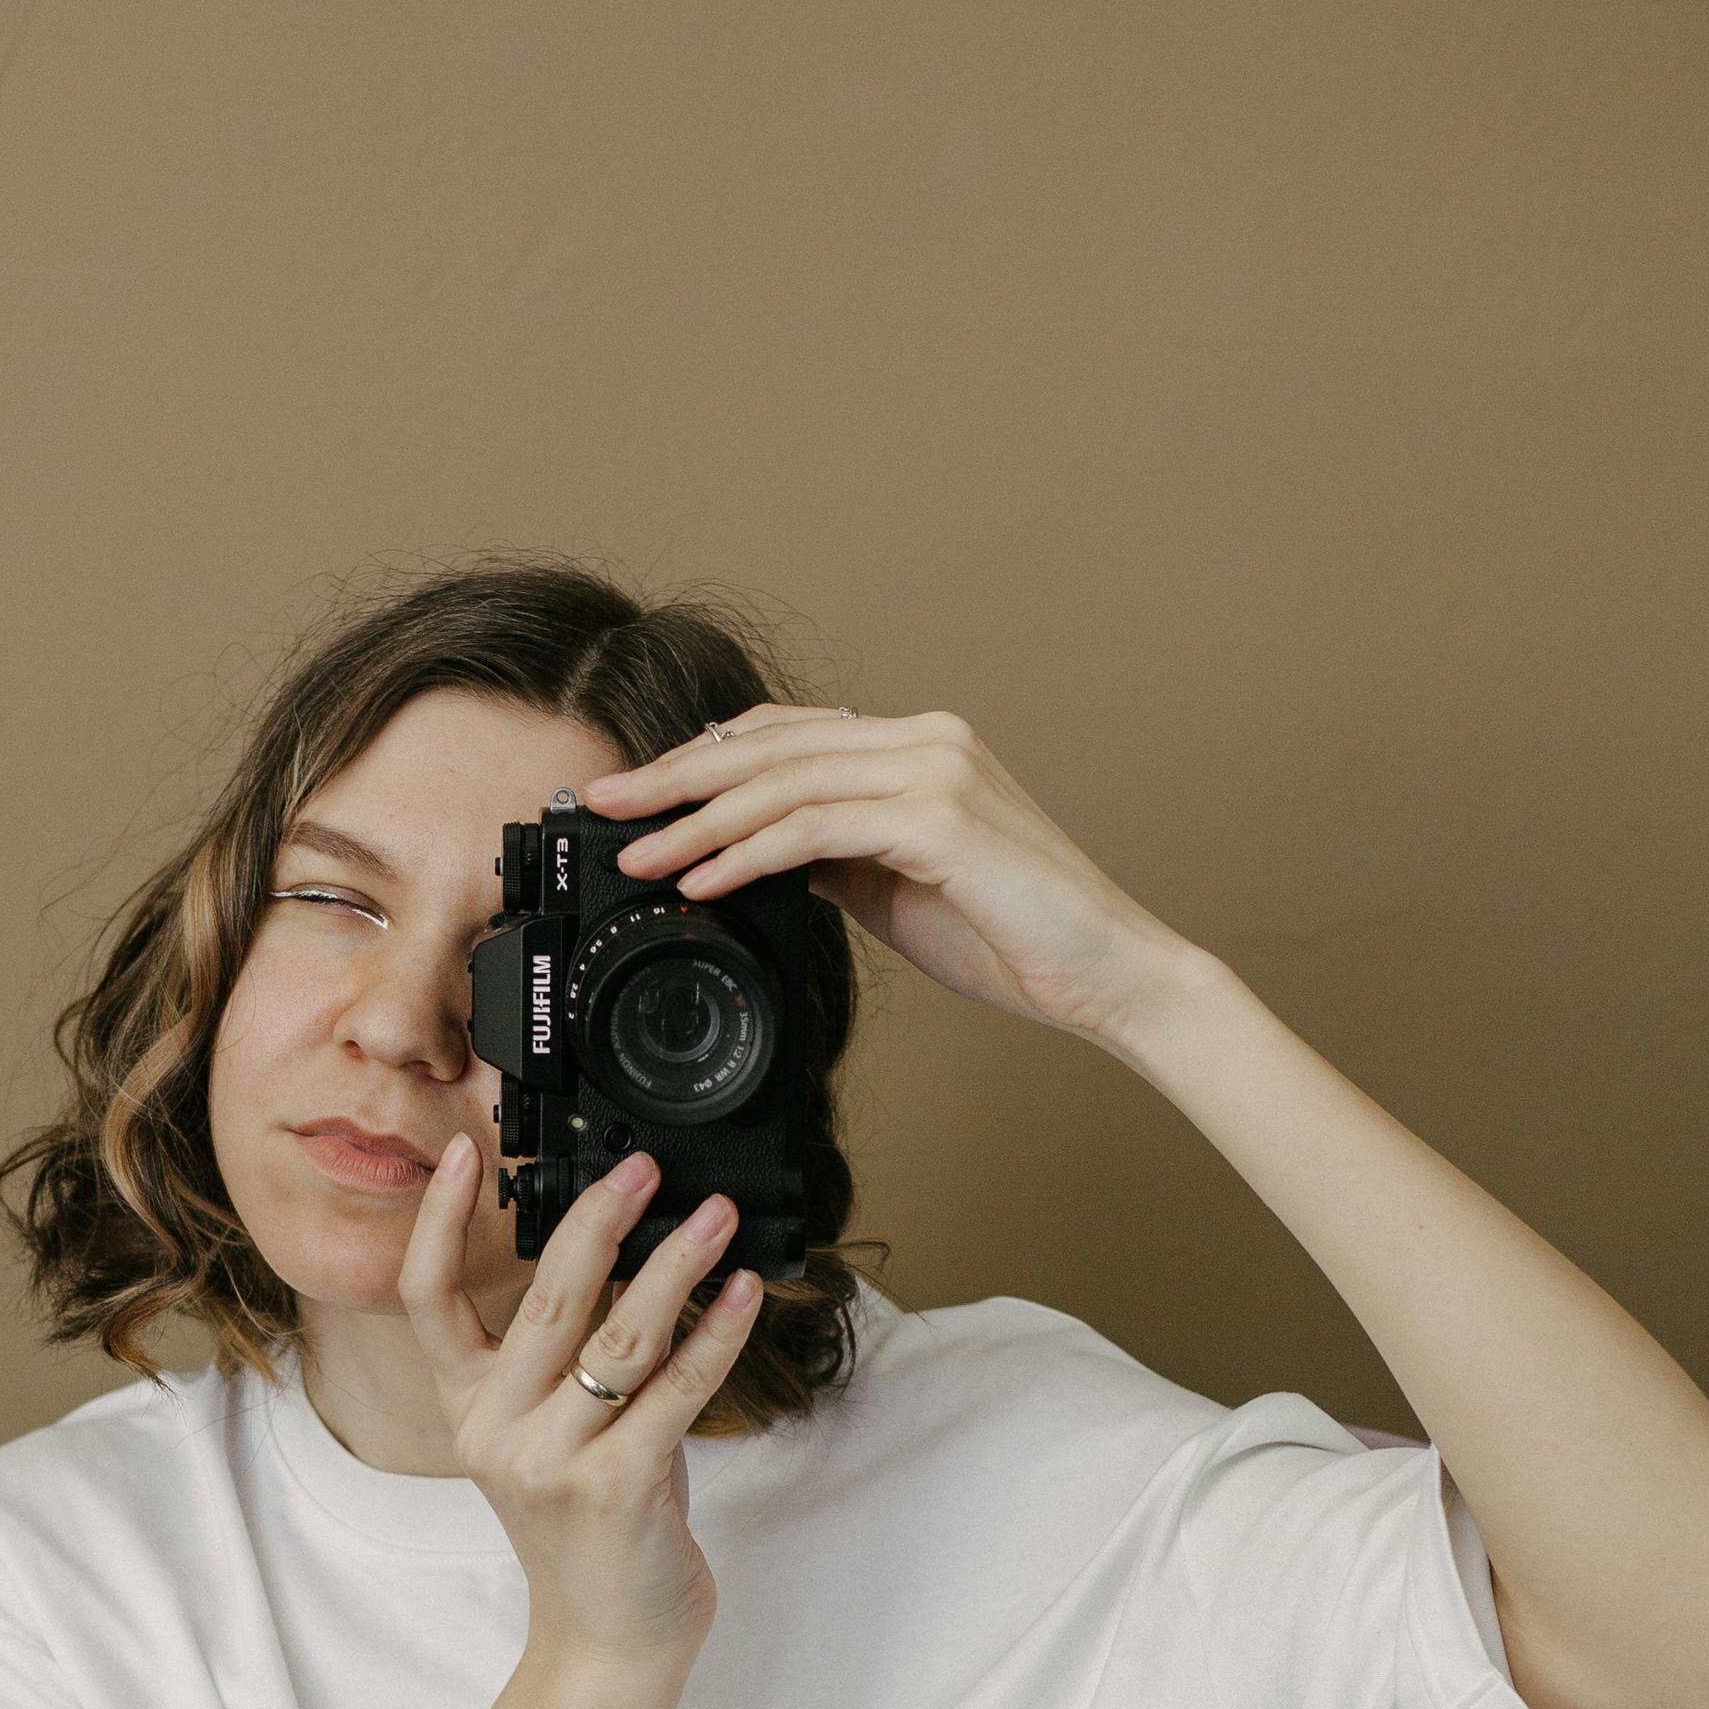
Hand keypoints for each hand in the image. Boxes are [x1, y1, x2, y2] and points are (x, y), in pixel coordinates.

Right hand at [396, 1137, 761, 1665]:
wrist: (609, 1640)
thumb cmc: (595, 1529)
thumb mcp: (559, 1434)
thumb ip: (576, 1359)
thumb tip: (634, 1259)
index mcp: (467, 1408)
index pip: (426, 1298)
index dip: (437, 1220)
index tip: (467, 1152)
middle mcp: (497, 1428)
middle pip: (545, 1297)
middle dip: (598, 1219)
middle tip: (643, 1170)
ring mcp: (553, 1459)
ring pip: (619, 1335)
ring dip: (674, 1265)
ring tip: (714, 1216)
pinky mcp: (618, 1485)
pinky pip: (677, 1388)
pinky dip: (717, 1333)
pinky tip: (742, 1292)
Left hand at [581, 706, 1191, 1050]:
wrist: (1108, 974)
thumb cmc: (1014, 937)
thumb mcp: (899, 888)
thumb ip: (836, 858)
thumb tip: (754, 856)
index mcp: (918, 746)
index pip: (786, 733)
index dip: (703, 759)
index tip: (635, 793)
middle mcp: (926, 739)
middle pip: (769, 745)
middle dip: (673, 777)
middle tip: (601, 804)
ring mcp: (935, 771)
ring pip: (782, 782)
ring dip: (695, 822)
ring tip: (635, 856)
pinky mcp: (939, 818)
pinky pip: (816, 830)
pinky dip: (748, 855)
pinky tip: (702, 882)